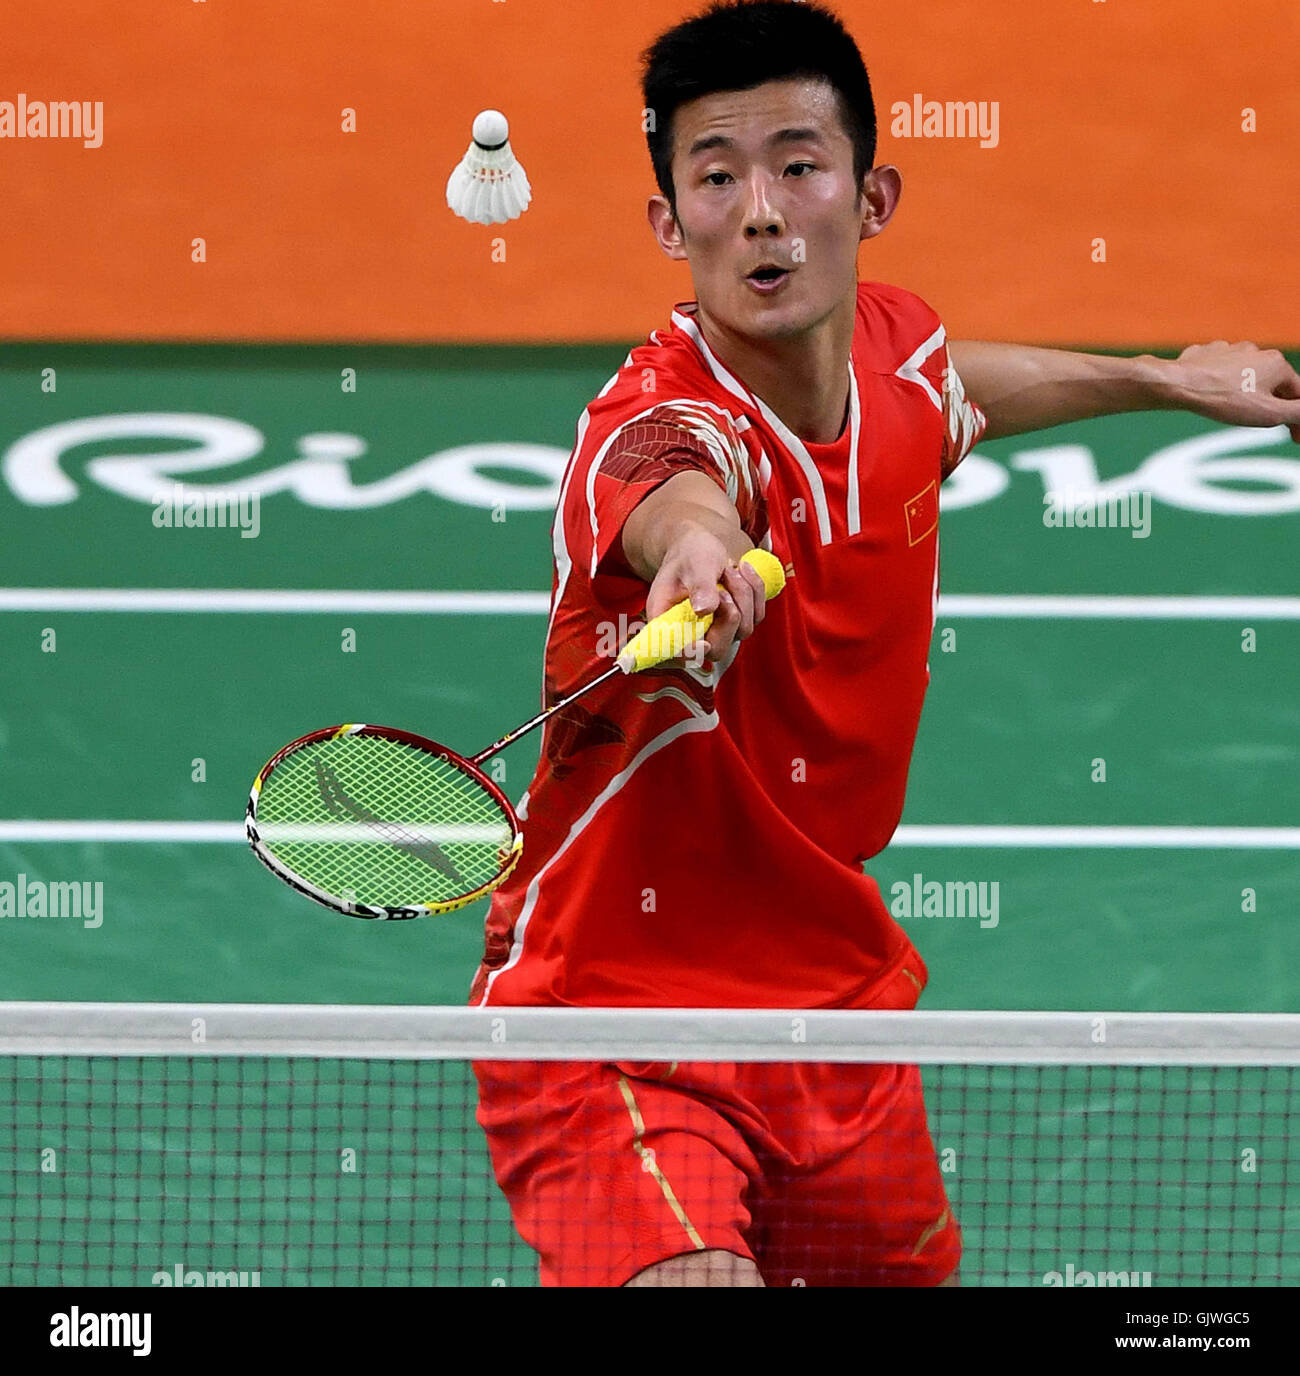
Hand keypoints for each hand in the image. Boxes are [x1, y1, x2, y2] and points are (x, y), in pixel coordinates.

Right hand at [646, 528, 767, 663]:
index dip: (688, 654)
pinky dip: (755, 590)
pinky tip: (742, 570)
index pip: (672, 652)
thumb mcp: (694, 563)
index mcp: (665, 621)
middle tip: (723, 583)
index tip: (704, 644)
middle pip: (717, 650)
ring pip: (743, 629)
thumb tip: (704, 610)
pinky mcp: (736, 624)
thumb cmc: (690, 554)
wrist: (702, 548)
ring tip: (728, 570)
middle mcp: (691, 633)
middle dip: (729, 616)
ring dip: (742, 594)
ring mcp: (716, 632)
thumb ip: (699, 586)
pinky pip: (757, 615)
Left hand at [1167, 341, 1299, 442]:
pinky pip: (1219, 370)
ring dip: (1246, 393)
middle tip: (1268, 426)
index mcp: (1276, 364)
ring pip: (1245, 376)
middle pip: (1271, 383)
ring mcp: (1229, 350)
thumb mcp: (1269, 413)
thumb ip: (1296, 413)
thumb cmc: (1225, 399)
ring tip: (1237, 410)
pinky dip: (1221, 383)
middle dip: (1272, 405)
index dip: (1297, 418)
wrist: (1178, 384)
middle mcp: (1256, 351)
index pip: (1297, 394)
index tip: (1295, 438)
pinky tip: (1213, 394)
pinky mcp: (1206, 354)